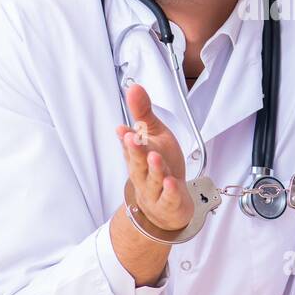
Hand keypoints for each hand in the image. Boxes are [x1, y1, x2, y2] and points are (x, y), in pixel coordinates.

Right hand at [115, 83, 193, 231]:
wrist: (165, 206)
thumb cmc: (161, 166)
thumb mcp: (154, 136)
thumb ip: (143, 113)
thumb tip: (134, 87)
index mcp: (137, 155)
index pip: (130, 146)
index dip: (127, 138)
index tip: (123, 129)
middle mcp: (143, 173)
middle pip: (137, 162)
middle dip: (134, 150)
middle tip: (132, 138)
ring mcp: (155, 190)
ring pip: (152, 179)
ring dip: (153, 168)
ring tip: (154, 156)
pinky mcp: (168, 203)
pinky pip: (169, 198)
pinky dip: (170, 191)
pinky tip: (171, 182)